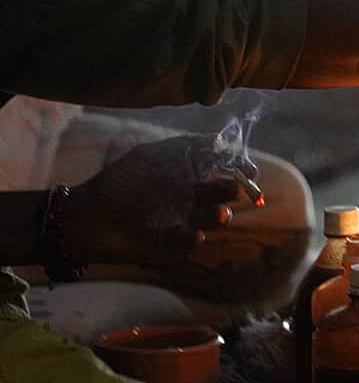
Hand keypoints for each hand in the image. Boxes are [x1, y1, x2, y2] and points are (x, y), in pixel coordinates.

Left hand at [67, 135, 260, 263]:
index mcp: (186, 172)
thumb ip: (183, 148)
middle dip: (235, 190)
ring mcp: (181, 219)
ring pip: (211, 217)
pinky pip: (189, 241)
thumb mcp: (149, 157)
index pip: (222, 167)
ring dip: (219, 216)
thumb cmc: (117, 182)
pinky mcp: (170, 243)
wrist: (84, 217)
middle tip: (240, 191)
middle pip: (222, 191)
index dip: (239, 167)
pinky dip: (194, 238)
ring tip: (221, 214)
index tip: (250, 170)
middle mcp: (188, 195)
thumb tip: (219, 139)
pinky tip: (195, 235)